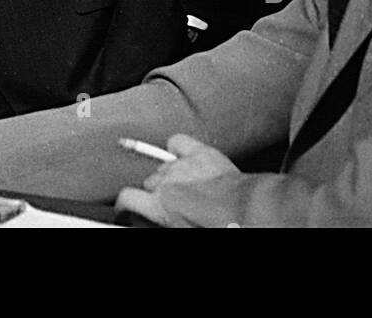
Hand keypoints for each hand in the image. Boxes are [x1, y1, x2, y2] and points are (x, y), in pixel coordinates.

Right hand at [114, 133, 238, 226]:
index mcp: (159, 205)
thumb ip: (164, 221)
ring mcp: (181, 164)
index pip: (126, 198)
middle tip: (172, 204)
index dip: (123, 204)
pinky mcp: (199, 152)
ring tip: (186, 186)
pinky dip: (177, 148)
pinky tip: (183, 156)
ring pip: (162, 165)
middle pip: (148, 182)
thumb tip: (156, 221)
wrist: (248, 210)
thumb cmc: (220, 225)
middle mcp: (165, 181)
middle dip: (156, 192)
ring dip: (170, 175)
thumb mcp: (182, 229)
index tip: (126, 207)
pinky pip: (177, 141)